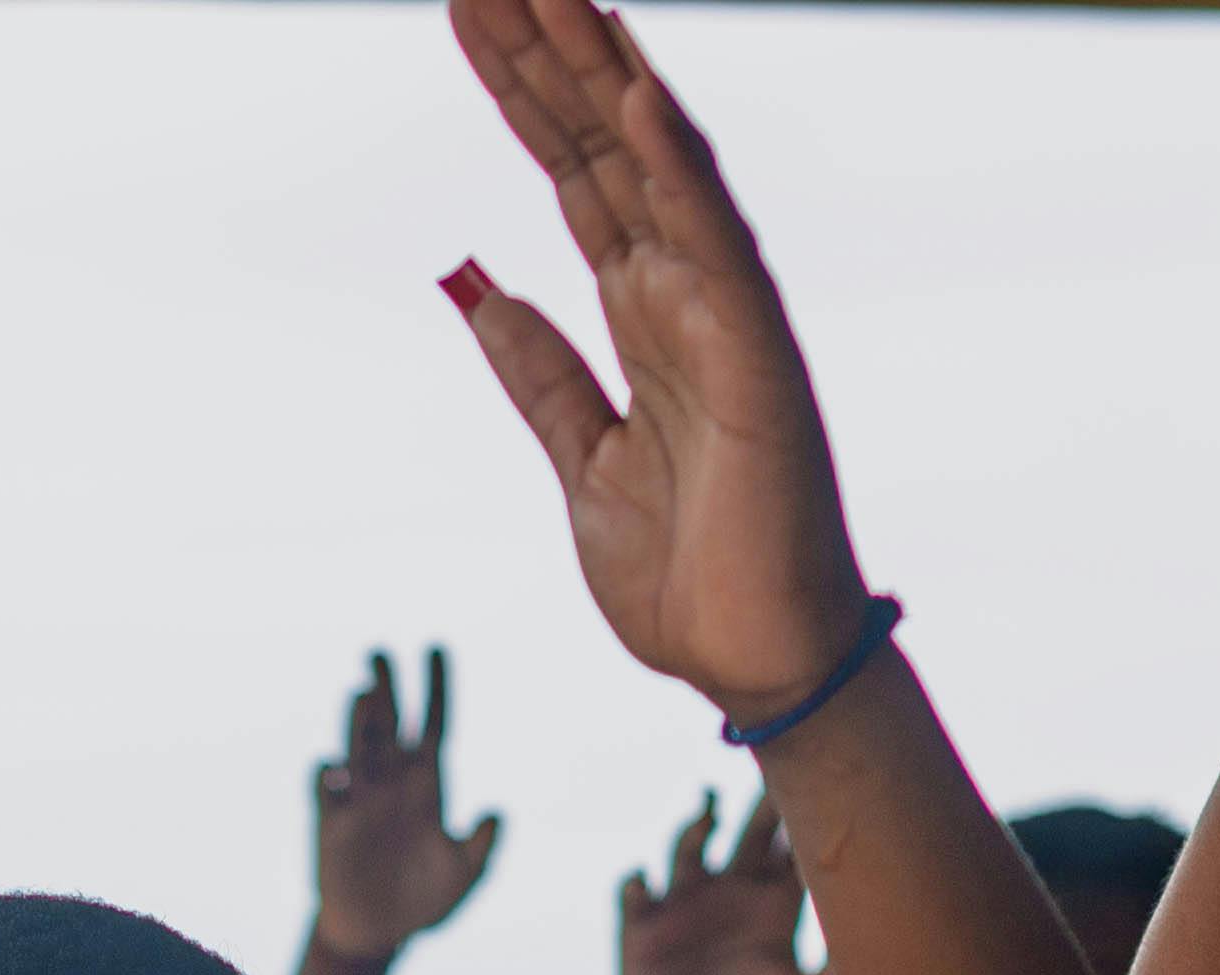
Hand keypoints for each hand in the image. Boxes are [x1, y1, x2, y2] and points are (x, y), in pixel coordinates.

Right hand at [311, 647, 503, 961]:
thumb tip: (497, 814)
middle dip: (387, 688)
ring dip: (359, 720)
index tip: (436, 649)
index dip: (437, 689)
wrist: (376, 934)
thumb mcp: (462, 878)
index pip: (434, 726)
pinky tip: (333, 767)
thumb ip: (481, 848)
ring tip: (362, 691)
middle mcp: (393, 784)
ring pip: (359, 747)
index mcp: (429, 788)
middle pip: (390, 724)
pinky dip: (327, 774)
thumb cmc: (423, 904)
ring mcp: (360, 800)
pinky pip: (325, 790)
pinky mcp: (330, 824)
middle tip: (381, 653)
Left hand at [440, 0, 868, 725]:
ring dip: (604, 71)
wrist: (754, 664)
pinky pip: (710, 241)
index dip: (519, 91)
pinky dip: (674, 164)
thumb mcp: (581, 462)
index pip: (569, 172)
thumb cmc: (688, 576)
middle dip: (548, 50)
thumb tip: (482, 291)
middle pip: (602, 141)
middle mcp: (681, 289)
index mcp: (638, 311)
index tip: (466, 11)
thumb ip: (540, 374)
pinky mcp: (753, 355)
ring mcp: (720, 313)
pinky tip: (634, 89)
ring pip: (655, 164)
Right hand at [608, 788, 829, 974]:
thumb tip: (882, 950)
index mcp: (776, 910)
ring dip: (697, 825)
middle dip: (762, 803)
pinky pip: (635, 892)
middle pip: (750, 832)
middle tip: (775, 767)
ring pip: (690, 846)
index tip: (828, 791)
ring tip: (707, 814)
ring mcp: (685, 905)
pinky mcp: (642, 927)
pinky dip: (637, 884)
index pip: (798, 851)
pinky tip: (645, 885)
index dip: (812, 821)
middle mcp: (733, 894)